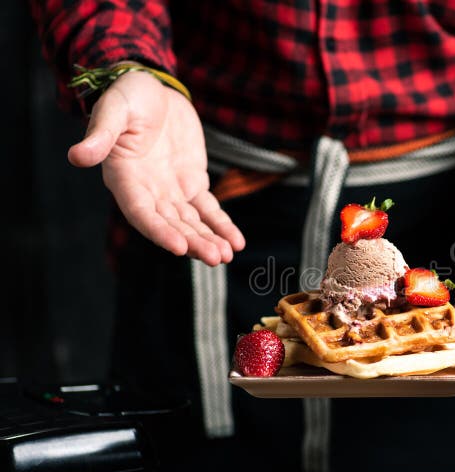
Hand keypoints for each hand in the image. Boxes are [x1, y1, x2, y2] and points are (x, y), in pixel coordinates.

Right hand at [68, 70, 244, 264]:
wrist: (152, 88)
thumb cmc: (127, 96)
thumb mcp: (113, 110)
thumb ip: (100, 135)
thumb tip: (77, 157)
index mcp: (124, 179)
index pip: (141, 214)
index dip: (159, 232)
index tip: (179, 248)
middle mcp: (148, 192)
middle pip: (171, 225)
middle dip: (193, 243)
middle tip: (215, 258)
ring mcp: (171, 191)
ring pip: (191, 223)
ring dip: (208, 240)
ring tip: (226, 256)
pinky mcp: (192, 183)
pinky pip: (208, 210)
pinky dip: (222, 225)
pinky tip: (236, 243)